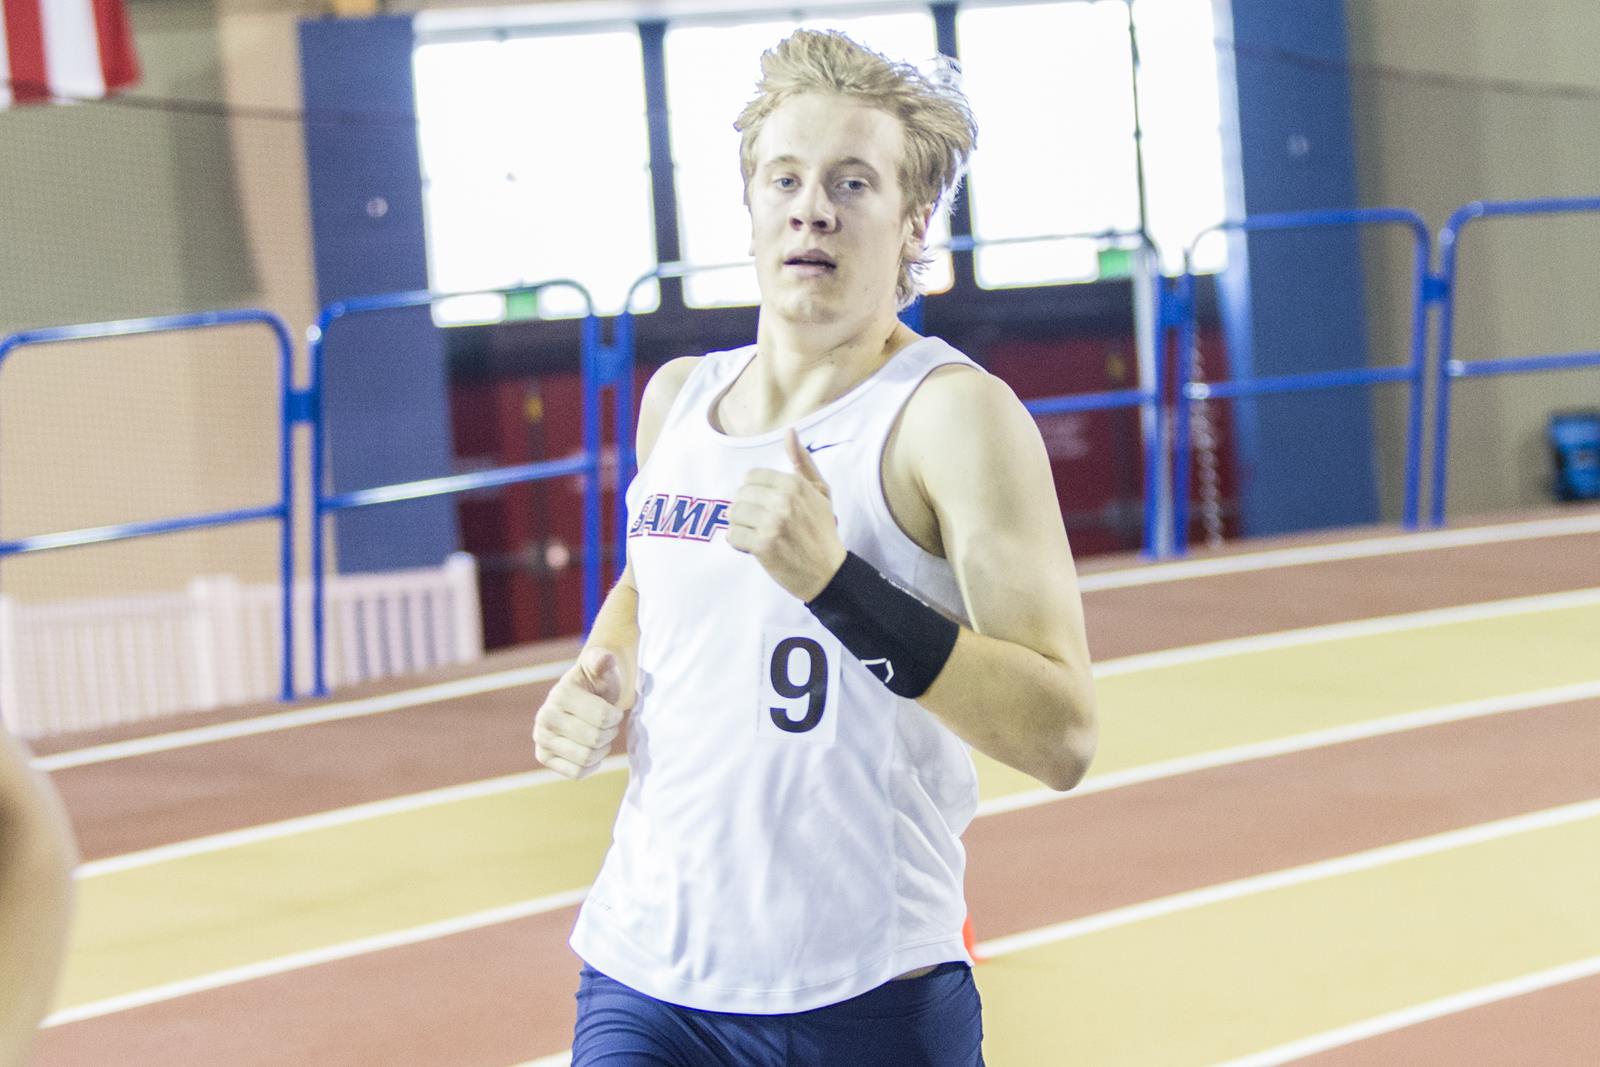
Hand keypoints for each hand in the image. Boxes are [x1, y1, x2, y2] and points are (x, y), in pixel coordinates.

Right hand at [533, 646, 627, 779]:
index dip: (616, 716)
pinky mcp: (543, 757)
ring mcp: (541, 739)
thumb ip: (603, 660)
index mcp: (560, 695)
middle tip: (608, 725)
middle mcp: (545, 717)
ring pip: (586, 758)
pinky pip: (576, 773)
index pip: (604, 718)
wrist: (583, 697)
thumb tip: (605, 658)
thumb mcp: (601, 668)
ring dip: (601, 749)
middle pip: (595, 740)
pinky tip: (592, 751)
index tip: (613, 710)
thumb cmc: (597, 683)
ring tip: (600, 736)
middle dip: (609, 733)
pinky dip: (591, 765)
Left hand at [727, 428, 847, 601]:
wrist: (829, 571)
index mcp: (794, 484)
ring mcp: (773, 523)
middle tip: (762, 524)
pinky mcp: (763, 545)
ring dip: (741, 527)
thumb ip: (803, 462)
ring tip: (757, 535)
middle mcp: (783, 500)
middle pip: (740, 495)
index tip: (765, 507)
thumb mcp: (820, 492)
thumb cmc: (823, 530)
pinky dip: (739, 544)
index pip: (751, 477)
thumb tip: (789, 432)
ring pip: (733, 515)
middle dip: (746, 511)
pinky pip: (732, 536)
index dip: (754, 493)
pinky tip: (754, 547)